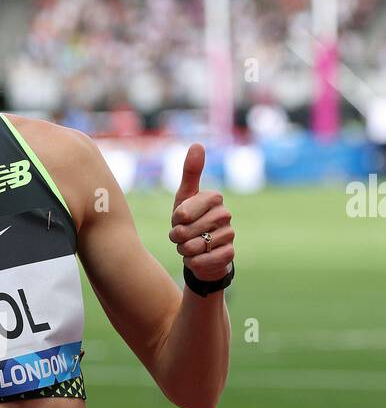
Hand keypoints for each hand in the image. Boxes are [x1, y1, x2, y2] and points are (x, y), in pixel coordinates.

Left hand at [168, 143, 234, 282]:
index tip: (180, 219)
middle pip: (186, 230)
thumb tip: (198, 144)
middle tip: (182, 236)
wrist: (201, 251)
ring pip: (194, 247)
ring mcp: (229, 235)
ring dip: (185, 250)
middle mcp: (225, 214)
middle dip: (177, 237)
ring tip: (190, 246)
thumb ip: (191, 172)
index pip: (184, 212)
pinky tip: (197, 258)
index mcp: (214, 198)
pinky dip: (194, 263)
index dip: (176, 219)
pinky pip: (203, 261)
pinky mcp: (229, 254)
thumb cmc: (190, 221)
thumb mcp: (185, 196)